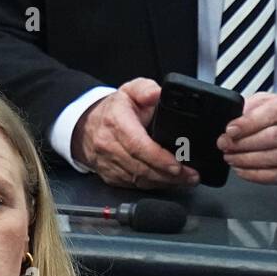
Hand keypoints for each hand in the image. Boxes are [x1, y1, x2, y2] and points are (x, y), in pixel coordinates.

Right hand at [70, 78, 198, 189]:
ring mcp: (109, 164)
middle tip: (191, 175)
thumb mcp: (129, 91)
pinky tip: (168, 182)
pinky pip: (134, 186)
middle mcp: (109, 146)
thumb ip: (145, 89)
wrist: (85, 128)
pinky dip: (153, 185)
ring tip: (186, 180)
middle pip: (141, 167)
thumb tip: (157, 94)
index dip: (159, 158)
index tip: (178, 165)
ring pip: (139, 180)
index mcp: (116, 123)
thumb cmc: (112, 111)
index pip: (138, 145)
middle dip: (169, 175)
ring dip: (164, 182)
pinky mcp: (111, 177)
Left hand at [218, 92, 276, 186]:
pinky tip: (241, 169)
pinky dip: (252, 175)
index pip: (272, 113)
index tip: (230, 129)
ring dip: (244, 160)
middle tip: (225, 145)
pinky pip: (272, 176)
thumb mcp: (273, 102)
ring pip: (270, 158)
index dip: (248, 123)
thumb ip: (252, 106)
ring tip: (230, 157)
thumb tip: (232, 116)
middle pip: (269, 138)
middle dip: (242, 143)